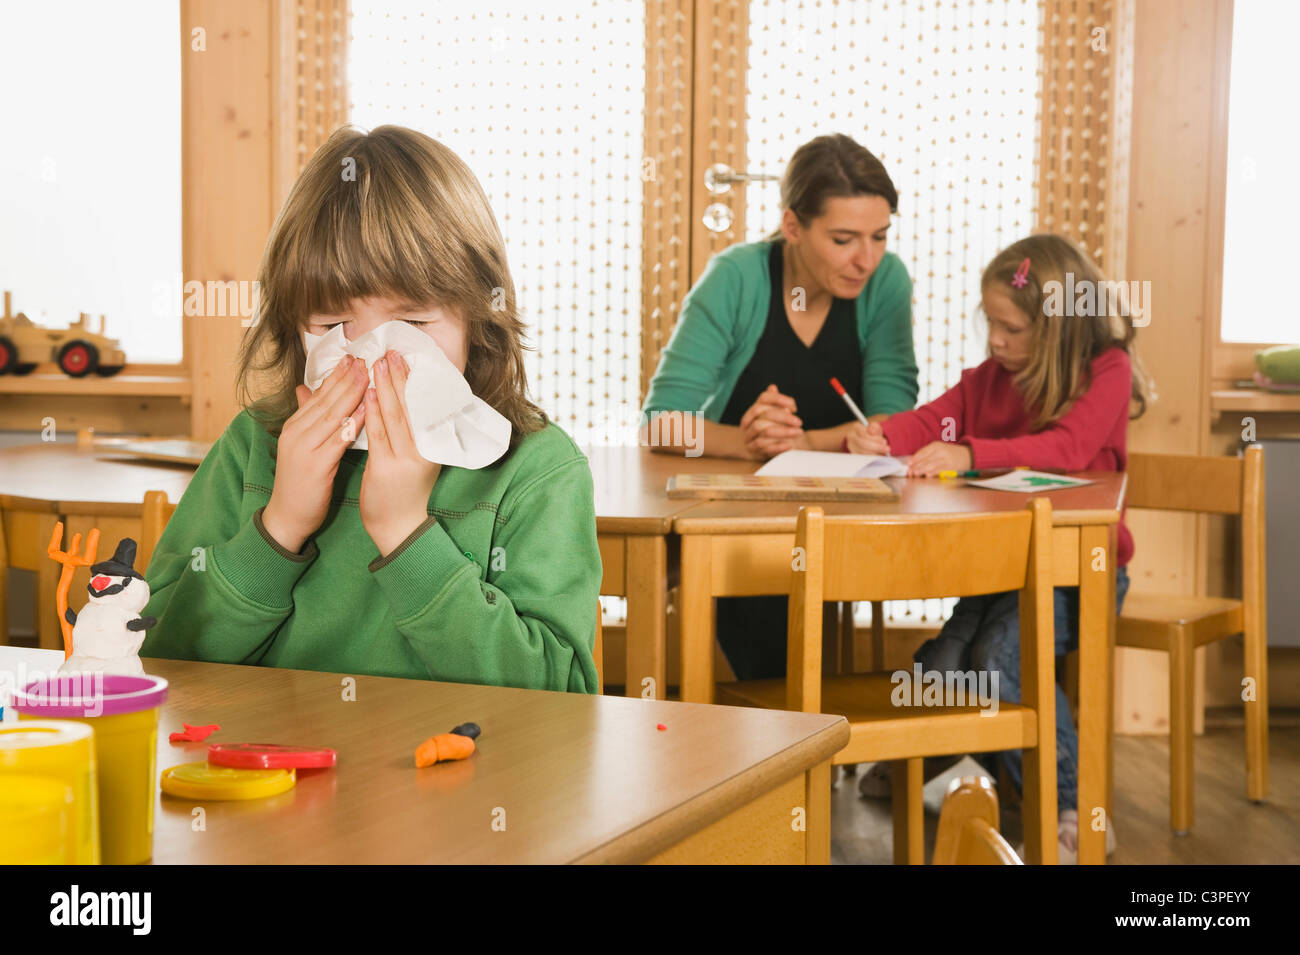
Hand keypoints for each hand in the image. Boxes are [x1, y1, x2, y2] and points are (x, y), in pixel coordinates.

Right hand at [263, 352, 369, 552]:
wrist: (287, 517)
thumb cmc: (299, 483)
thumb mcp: (300, 446)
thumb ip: (306, 418)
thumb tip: (305, 390)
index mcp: (293, 427)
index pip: (318, 396)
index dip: (336, 377)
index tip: (353, 359)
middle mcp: (296, 433)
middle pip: (326, 400)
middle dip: (347, 378)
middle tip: (366, 359)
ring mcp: (304, 448)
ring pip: (333, 415)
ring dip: (353, 393)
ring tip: (370, 375)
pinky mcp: (316, 465)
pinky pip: (339, 438)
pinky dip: (354, 422)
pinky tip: (368, 409)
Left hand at [360, 350, 442, 556]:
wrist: (399, 528)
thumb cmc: (404, 493)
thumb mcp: (413, 460)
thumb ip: (409, 434)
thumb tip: (402, 406)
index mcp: (431, 446)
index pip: (423, 407)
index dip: (413, 381)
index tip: (404, 359)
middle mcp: (423, 450)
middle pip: (411, 406)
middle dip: (400, 377)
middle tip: (391, 352)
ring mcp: (407, 459)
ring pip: (395, 416)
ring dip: (386, 387)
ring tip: (378, 364)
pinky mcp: (389, 468)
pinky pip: (380, 434)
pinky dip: (373, 412)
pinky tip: (368, 394)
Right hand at [739, 384, 803, 459]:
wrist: (771, 451)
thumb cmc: (777, 430)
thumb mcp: (778, 417)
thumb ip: (776, 403)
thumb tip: (772, 387)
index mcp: (755, 409)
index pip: (764, 398)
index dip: (779, 400)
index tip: (795, 407)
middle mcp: (748, 421)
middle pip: (762, 413)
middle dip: (783, 417)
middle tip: (799, 422)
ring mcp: (748, 436)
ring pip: (761, 428)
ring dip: (782, 431)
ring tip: (798, 433)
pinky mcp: (751, 450)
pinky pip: (761, 445)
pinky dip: (776, 446)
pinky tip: (789, 445)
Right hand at [844, 421, 890, 455]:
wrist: (865, 438)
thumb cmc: (871, 433)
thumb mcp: (875, 427)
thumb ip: (875, 427)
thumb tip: (872, 431)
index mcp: (856, 427)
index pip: (864, 433)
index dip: (875, 438)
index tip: (884, 442)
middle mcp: (851, 436)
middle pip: (863, 443)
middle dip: (876, 447)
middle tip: (887, 449)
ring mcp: (851, 446)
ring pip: (862, 452)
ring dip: (875, 453)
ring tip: (883, 453)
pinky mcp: (853, 454)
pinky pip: (862, 458)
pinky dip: (871, 458)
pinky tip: (878, 456)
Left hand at [906, 440, 972, 476]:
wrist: (968, 454)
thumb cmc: (950, 453)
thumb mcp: (939, 450)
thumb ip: (928, 455)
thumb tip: (915, 462)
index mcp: (936, 445)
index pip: (922, 452)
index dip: (914, 458)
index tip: (908, 464)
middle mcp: (940, 450)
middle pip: (925, 459)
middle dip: (916, 466)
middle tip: (910, 471)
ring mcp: (946, 458)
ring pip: (931, 464)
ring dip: (922, 470)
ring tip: (915, 474)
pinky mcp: (951, 465)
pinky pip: (940, 469)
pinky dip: (933, 472)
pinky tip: (927, 474)